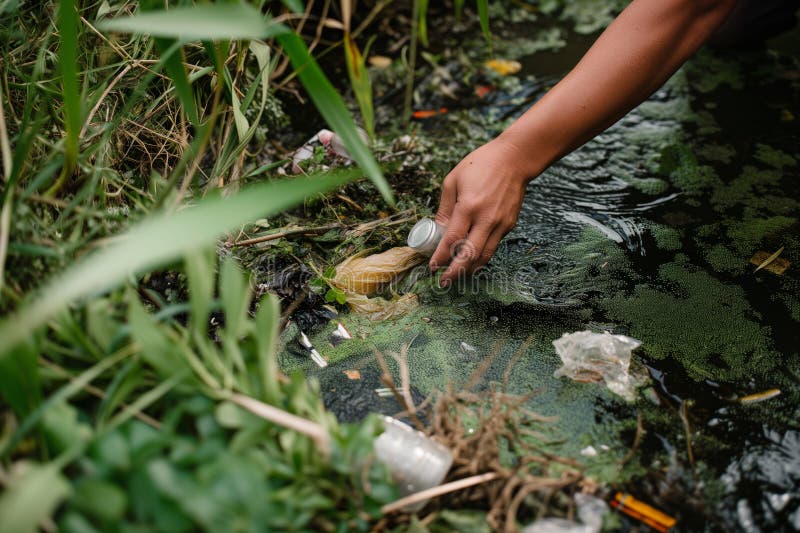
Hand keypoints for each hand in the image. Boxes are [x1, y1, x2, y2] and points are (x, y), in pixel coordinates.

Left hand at [430, 136, 532, 285]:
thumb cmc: (481, 165)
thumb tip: (437, 230)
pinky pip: (493, 246)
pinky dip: (481, 257)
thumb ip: (445, 208)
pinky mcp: (509, 224)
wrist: (515, 158)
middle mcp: (486, 218)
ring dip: (470, 269)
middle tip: (443, 281)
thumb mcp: (453, 180)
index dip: (441, 256)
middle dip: (455, 271)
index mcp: (469, 206)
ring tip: (457, 276)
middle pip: (469, 254)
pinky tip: (471, 261)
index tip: (432, 266)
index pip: (452, 239)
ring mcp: (501, 223)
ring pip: (484, 255)